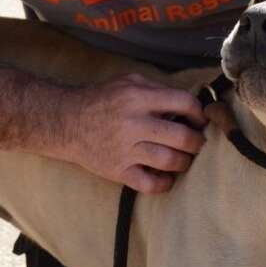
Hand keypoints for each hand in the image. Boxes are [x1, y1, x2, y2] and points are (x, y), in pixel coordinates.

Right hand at [59, 74, 207, 193]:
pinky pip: (149, 184)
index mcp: (138, 97)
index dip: (199, 113)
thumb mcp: (128, 82)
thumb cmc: (102, 100)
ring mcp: (125, 150)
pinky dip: (165, 183)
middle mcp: (133, 123)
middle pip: (181, 136)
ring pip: (169, 161)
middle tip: (197, 143)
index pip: (183, 103)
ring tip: (184, 159)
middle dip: (197, 142)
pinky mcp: (118, 171)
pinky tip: (167, 176)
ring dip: (185, 162)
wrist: (66, 123)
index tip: (199, 120)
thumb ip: (157, 89)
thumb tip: (187, 104)